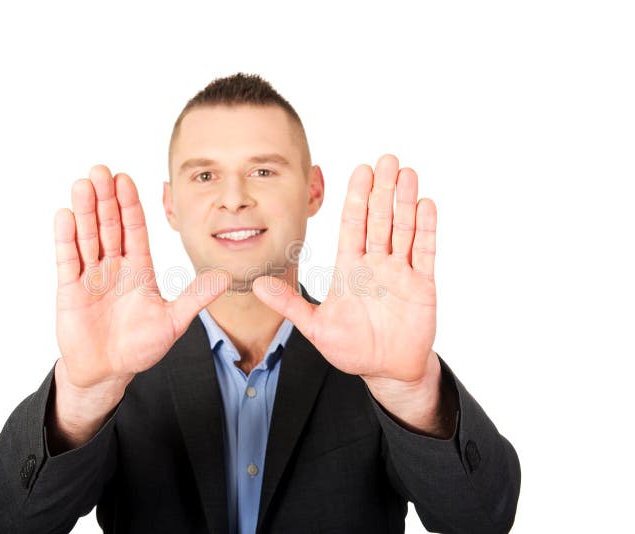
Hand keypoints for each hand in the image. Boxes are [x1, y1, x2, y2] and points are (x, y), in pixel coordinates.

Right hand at [54, 165, 229, 388]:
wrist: (107, 371)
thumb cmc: (140, 346)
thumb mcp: (173, 322)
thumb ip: (195, 298)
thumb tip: (227, 278)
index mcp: (139, 268)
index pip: (134, 229)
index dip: (130, 204)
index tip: (126, 179)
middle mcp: (114, 265)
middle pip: (109, 225)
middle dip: (106, 198)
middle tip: (101, 170)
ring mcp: (91, 275)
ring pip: (88, 236)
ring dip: (85, 211)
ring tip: (83, 184)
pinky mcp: (70, 289)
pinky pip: (68, 259)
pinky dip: (66, 238)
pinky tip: (66, 215)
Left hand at [252, 154, 436, 383]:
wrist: (386, 370)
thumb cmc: (351, 348)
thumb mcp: (315, 328)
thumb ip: (289, 305)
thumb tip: (257, 285)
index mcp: (350, 268)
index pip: (354, 224)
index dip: (357, 198)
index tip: (360, 170)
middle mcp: (376, 264)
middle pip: (380, 219)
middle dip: (383, 190)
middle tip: (387, 159)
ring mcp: (401, 272)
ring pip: (403, 229)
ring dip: (406, 201)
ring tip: (407, 173)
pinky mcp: (422, 285)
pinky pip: (425, 252)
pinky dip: (427, 229)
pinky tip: (426, 205)